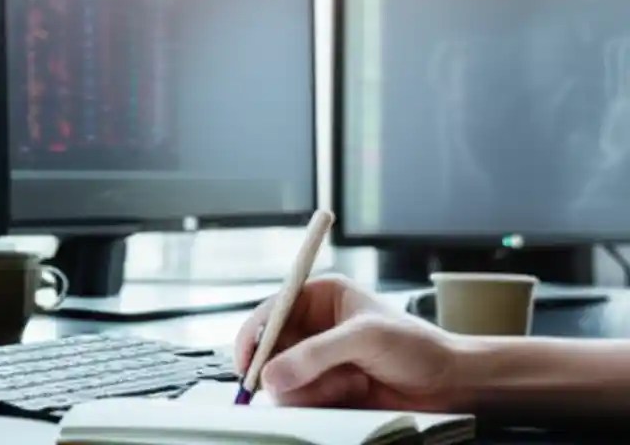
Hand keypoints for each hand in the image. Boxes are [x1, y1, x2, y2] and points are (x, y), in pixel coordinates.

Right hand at [234, 275, 465, 410]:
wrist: (451, 383)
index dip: (253, 336)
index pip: (271, 311)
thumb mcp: (363, 339)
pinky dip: (317, 400)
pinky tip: (348, 394)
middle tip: (291, 384)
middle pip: (270, 347)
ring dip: (306, 387)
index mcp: (320, 296)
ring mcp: (319, 357)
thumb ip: (315, 355)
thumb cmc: (416, 346)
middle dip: (278, 368)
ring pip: (282, 377)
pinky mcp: (326, 385)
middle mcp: (314, 325)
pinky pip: (300, 396)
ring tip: (345, 385)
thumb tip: (270, 375)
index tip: (246, 363)